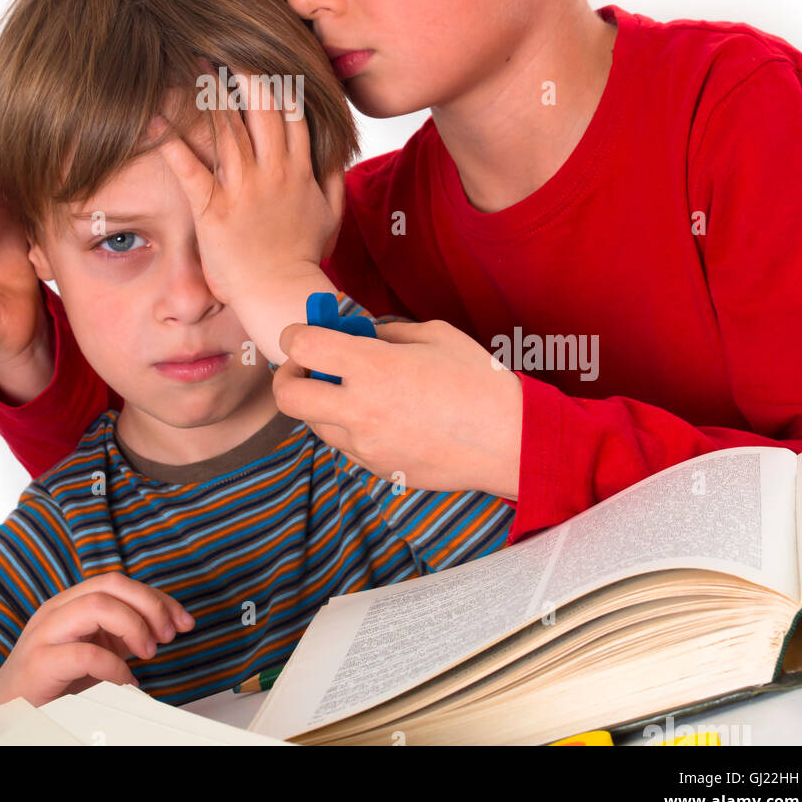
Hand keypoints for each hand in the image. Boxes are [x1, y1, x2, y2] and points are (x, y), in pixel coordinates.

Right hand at [0, 573, 196, 707]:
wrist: (3, 708)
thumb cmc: (52, 679)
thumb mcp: (94, 648)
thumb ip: (121, 633)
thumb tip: (166, 625)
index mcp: (71, 601)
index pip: (118, 582)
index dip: (156, 597)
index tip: (183, 621)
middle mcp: (57, 609)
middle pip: (110, 584)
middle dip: (150, 605)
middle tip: (169, 635)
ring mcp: (45, 633)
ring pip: (97, 606)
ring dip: (134, 627)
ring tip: (149, 653)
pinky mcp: (39, 663)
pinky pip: (85, 654)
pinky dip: (114, 667)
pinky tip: (125, 681)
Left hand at [151, 69, 343, 358]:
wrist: (282, 292)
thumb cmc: (304, 258)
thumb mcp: (331, 215)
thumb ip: (332, 179)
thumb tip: (335, 151)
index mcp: (299, 171)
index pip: (291, 115)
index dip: (278, 82)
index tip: (263, 56)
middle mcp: (272, 172)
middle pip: (261, 110)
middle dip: (245, 73)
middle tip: (226, 44)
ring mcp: (243, 188)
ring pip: (227, 129)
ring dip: (209, 94)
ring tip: (194, 63)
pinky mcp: (214, 208)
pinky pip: (190, 169)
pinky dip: (170, 143)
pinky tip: (154, 120)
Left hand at [271, 318, 523, 498]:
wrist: (512, 442)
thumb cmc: (479, 380)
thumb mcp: (433, 335)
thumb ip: (385, 334)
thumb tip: (356, 335)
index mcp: (372, 368)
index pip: (301, 346)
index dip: (297, 334)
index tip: (308, 333)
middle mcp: (360, 410)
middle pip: (289, 396)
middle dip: (289, 376)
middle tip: (310, 367)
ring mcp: (366, 446)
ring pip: (315, 424)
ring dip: (322, 403)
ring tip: (356, 390)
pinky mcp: (378, 469)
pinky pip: (345, 445)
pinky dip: (349, 427)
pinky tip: (382, 416)